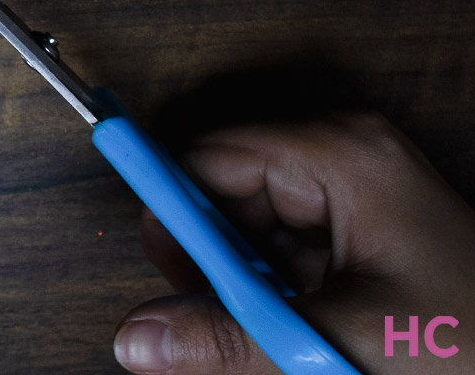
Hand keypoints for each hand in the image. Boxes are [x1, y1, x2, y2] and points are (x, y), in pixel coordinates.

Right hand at [114, 113, 474, 373]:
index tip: (147, 258)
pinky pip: (279, 258)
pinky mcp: (354, 236)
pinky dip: (273, 300)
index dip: (172, 213)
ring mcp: (348, 198)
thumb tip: (144, 337)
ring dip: (245, 292)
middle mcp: (338, 162)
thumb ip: (229, 342)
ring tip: (286, 336)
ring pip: (245, 236)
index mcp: (338, 156)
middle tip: (227, 324)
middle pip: (220, 199)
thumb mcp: (340, 342)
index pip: (207, 159)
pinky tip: (299, 334)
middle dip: (213, 267)